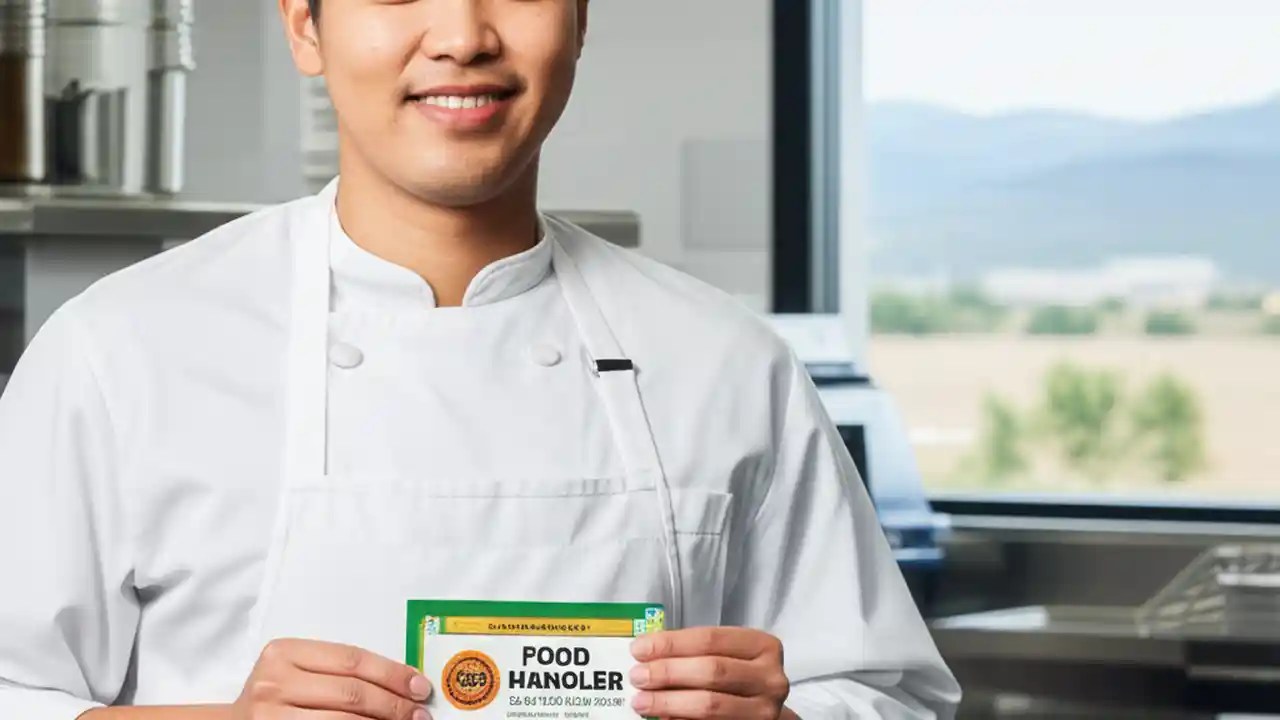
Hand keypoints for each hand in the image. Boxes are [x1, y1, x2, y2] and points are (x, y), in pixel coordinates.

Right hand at [232, 639, 431, 719]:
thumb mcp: (297, 671)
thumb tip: (402, 682)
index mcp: (283, 653)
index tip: (419, 686)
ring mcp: (271, 716)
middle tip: (420, 713)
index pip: (352, 660)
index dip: (392, 673)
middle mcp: (273, 683)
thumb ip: (339, 671)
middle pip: (352, 692)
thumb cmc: (276, 695)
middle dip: (394, 704)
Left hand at [628, 628, 791, 719]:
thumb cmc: (738, 678)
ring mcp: (765, 710)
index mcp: (763, 646)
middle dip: (668, 672)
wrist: (761, 710)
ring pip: (711, 704)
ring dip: (669, 702)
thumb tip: (647, 653)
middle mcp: (770, 678)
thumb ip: (694, 653)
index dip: (672, 643)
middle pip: (711, 670)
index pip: (710, 639)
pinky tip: (662, 717)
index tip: (640, 649)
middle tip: (638, 676)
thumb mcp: (726, 656)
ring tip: (641, 701)